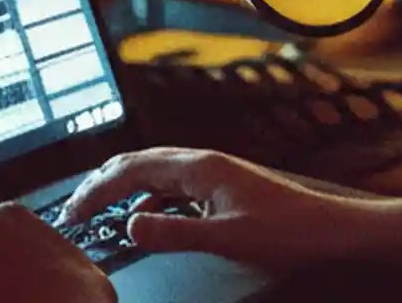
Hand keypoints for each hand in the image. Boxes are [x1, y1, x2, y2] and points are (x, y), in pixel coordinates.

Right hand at [56, 147, 373, 268]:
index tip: (72, 213)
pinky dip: (146, 194)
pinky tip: (144, 213)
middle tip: (72, 208)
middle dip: (102, 182)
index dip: (98, 191)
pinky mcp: (222, 185)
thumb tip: (130, 226)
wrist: (329, 229)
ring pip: (154, 170)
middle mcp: (203, 162)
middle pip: (139, 162)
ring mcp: (213, 172)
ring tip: (97, 206)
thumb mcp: (226, 238)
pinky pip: (171, 184)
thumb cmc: (286, 231)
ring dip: (122, 186)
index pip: (133, 170)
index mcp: (200, 167)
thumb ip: (175, 233)